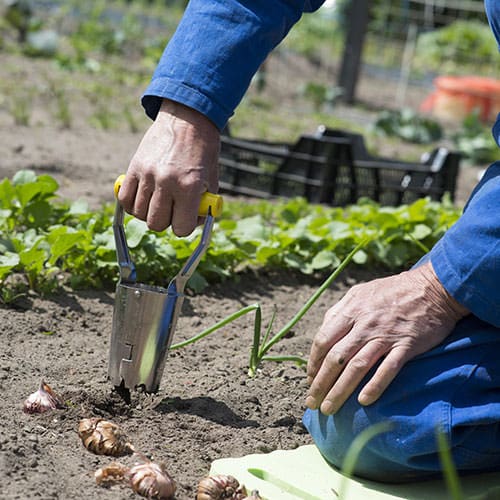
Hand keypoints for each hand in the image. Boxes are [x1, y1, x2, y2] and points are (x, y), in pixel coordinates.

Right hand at [118, 99, 219, 235]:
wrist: (188, 119)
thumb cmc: (203, 151)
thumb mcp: (211, 179)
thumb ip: (202, 205)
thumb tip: (192, 225)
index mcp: (189, 187)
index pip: (181, 228)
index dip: (184, 227)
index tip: (185, 218)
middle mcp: (166, 182)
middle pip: (156, 224)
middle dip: (165, 222)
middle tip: (172, 209)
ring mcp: (147, 174)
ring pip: (138, 213)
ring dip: (148, 213)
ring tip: (158, 201)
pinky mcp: (134, 166)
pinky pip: (124, 198)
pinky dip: (132, 203)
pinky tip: (144, 196)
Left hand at [306, 262, 468, 414]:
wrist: (433, 287)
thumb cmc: (393, 290)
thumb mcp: (360, 292)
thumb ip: (341, 310)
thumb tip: (324, 329)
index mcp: (351, 310)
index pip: (323, 340)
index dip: (313, 363)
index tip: (309, 379)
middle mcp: (364, 324)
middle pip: (335, 358)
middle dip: (320, 383)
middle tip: (311, 403)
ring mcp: (385, 335)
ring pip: (356, 367)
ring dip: (339, 390)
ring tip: (329, 409)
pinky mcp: (407, 345)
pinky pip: (388, 369)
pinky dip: (375, 385)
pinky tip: (364, 401)